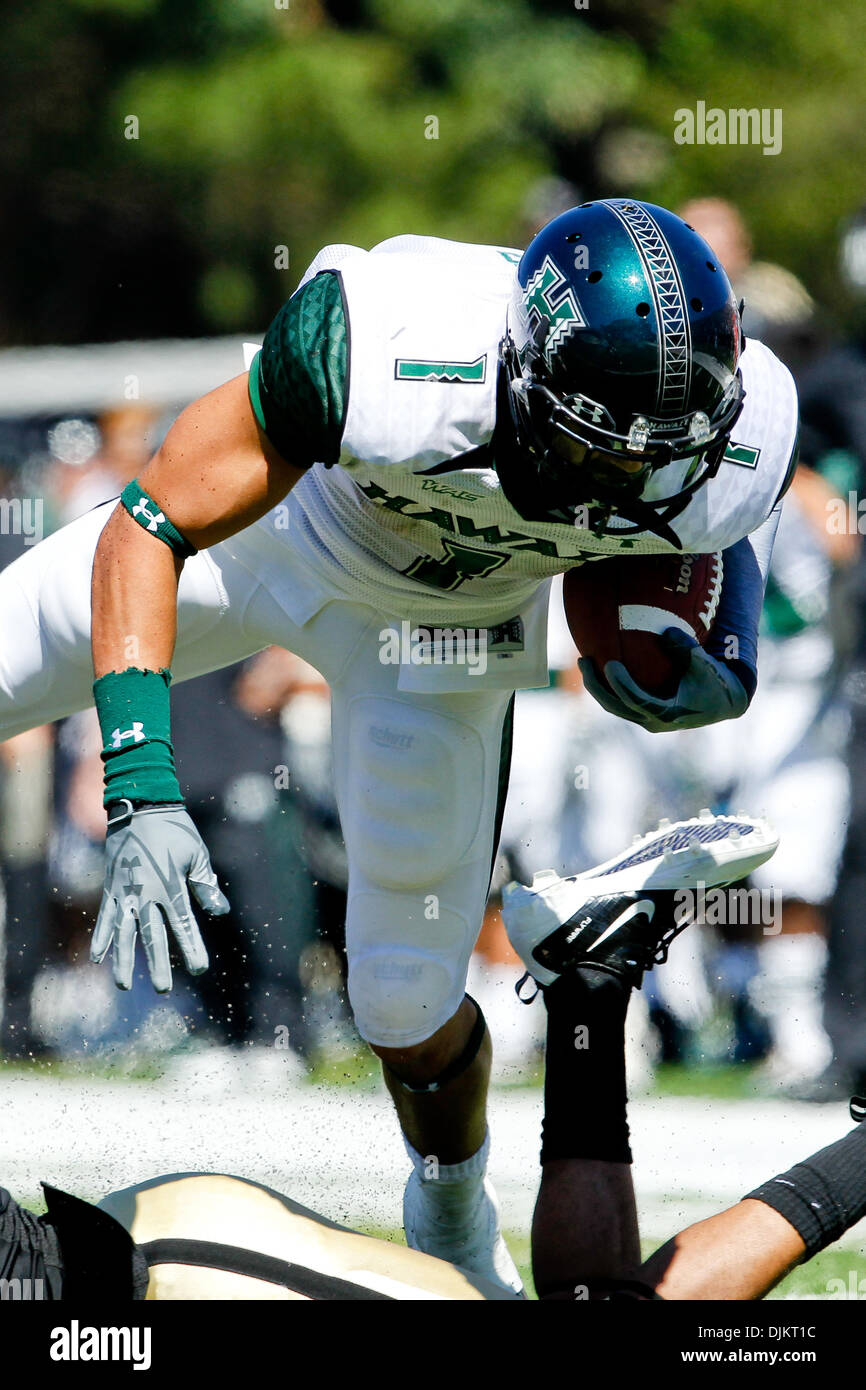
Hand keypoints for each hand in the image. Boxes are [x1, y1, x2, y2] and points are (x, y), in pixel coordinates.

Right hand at [92, 802, 229, 991]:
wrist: (139, 804)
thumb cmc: (175, 829)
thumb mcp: (197, 855)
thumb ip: (206, 885)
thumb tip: (220, 912)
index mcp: (170, 885)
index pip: (183, 924)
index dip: (192, 947)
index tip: (199, 968)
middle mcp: (146, 893)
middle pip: (152, 935)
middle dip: (157, 964)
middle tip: (164, 989)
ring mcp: (125, 892)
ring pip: (124, 933)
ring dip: (124, 960)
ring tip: (124, 985)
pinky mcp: (111, 887)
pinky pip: (105, 917)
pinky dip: (101, 937)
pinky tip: (97, 957)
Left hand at [578, 628, 748, 732]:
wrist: (722, 702)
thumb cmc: (715, 681)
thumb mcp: (706, 664)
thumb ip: (688, 648)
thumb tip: (667, 631)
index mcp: (668, 713)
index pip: (637, 700)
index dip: (621, 685)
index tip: (610, 664)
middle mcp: (653, 721)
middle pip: (615, 706)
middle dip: (596, 686)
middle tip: (584, 661)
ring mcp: (647, 720)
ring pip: (614, 706)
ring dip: (597, 686)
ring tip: (584, 662)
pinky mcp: (644, 714)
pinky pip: (620, 701)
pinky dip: (608, 685)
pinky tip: (600, 663)